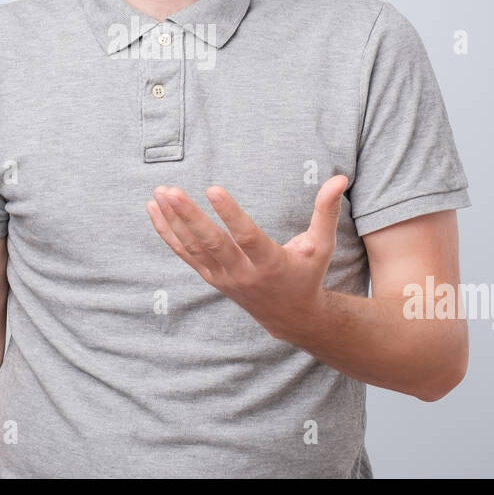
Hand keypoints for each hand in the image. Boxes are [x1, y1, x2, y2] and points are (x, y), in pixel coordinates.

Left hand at [145, 175, 349, 339]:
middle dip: (189, 216)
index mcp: (270, 263)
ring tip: (159, 193)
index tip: (213, 189)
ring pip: (192, 248)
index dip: (230, 214)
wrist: (290, 316)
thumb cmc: (307, 274)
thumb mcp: (321, 245)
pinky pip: (184, 253)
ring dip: (173, 221)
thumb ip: (326, 211)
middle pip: (211, 243)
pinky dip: (167, 233)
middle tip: (172, 190)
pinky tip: (153, 209)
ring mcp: (223, 277)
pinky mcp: (210, 277)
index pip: (246, 237)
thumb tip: (340, 178)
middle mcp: (242, 273)